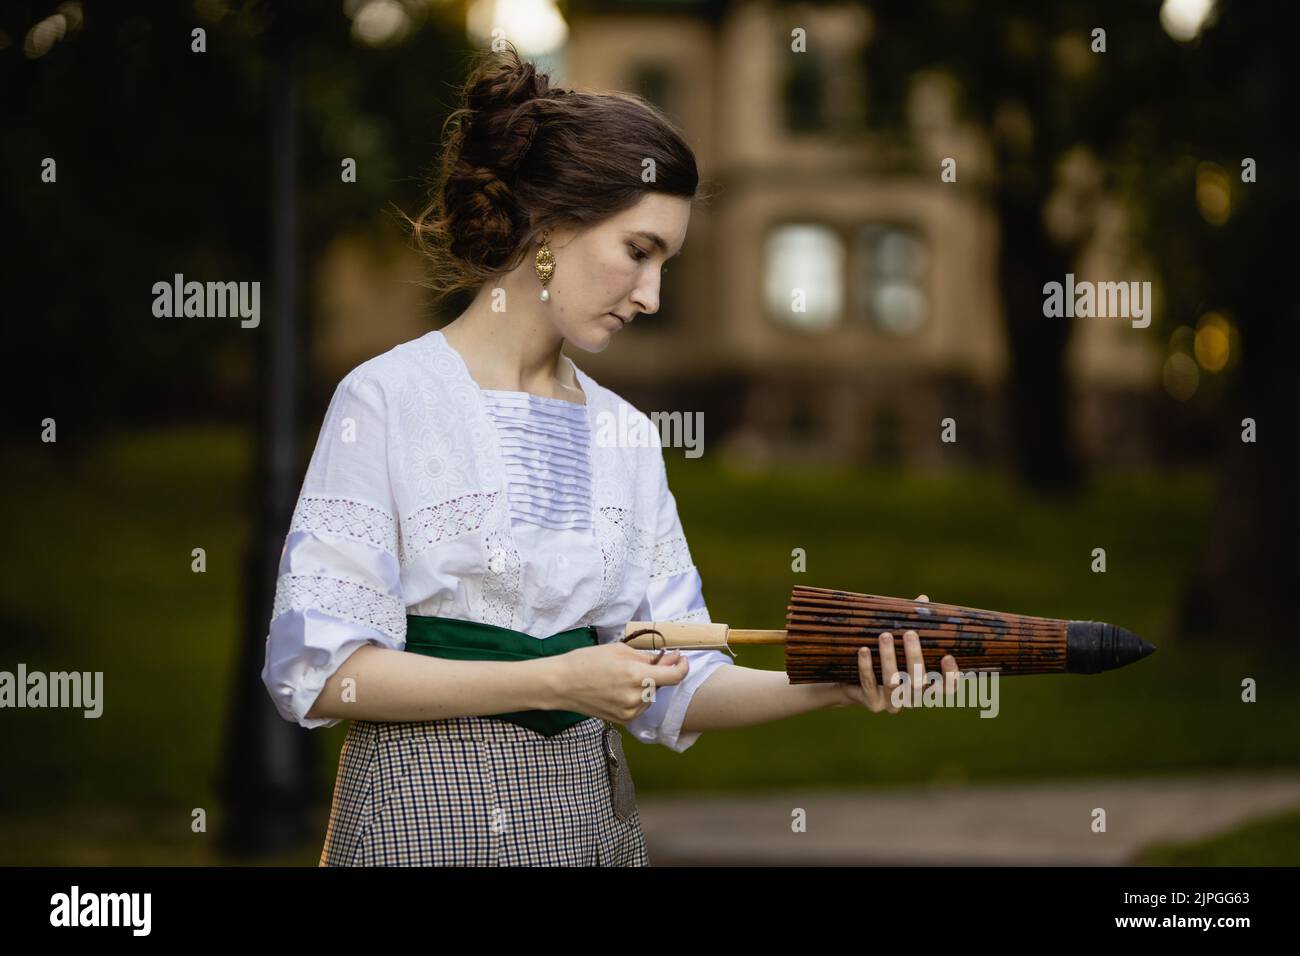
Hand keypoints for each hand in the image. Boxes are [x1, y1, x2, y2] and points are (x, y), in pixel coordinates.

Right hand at [547, 641, 689, 723]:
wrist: (562, 684)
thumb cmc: (587, 662)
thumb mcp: (619, 650)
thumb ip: (647, 656)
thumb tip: (670, 658)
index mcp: (637, 676)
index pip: (675, 676)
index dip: (682, 666)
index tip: (680, 658)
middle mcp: (637, 697)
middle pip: (662, 684)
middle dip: (658, 672)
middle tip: (640, 662)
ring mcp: (630, 711)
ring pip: (651, 695)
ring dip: (647, 685)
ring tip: (623, 676)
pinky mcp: (624, 720)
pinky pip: (641, 706)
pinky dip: (637, 696)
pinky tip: (619, 689)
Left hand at [838, 594, 957, 712]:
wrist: (853, 683)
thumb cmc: (885, 659)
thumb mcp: (900, 644)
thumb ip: (914, 625)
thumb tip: (923, 600)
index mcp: (925, 686)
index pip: (946, 688)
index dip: (950, 676)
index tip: (948, 656)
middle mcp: (912, 698)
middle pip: (919, 681)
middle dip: (914, 656)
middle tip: (910, 633)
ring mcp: (893, 704)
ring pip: (893, 682)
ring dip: (889, 657)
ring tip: (884, 635)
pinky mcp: (872, 704)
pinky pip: (869, 685)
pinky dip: (867, 667)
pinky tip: (863, 650)